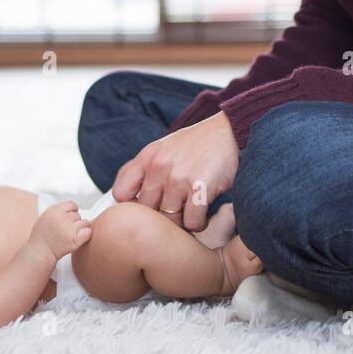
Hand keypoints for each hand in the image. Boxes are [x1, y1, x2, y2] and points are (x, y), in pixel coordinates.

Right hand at [28, 201, 91, 263]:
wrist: (39, 252)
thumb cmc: (41, 236)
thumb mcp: (45, 216)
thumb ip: (58, 210)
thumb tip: (73, 208)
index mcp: (54, 211)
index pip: (71, 205)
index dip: (72, 210)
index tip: (71, 216)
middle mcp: (62, 219)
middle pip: (77, 215)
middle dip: (74, 221)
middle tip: (67, 229)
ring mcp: (69, 229)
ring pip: (84, 222)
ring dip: (81, 228)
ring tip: (72, 234)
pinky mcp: (74, 240)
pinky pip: (88, 232)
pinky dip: (86, 234)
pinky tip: (79, 238)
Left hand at [113, 111, 238, 231]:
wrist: (231, 131)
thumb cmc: (199, 144)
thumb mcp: (165, 148)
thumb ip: (145, 169)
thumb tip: (123, 197)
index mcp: (148, 156)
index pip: (121, 193)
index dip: (133, 206)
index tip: (149, 208)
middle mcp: (159, 166)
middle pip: (148, 212)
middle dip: (163, 216)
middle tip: (178, 211)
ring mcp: (178, 177)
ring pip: (171, 220)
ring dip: (184, 221)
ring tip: (193, 210)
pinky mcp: (199, 187)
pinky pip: (192, 222)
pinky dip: (199, 223)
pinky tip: (205, 212)